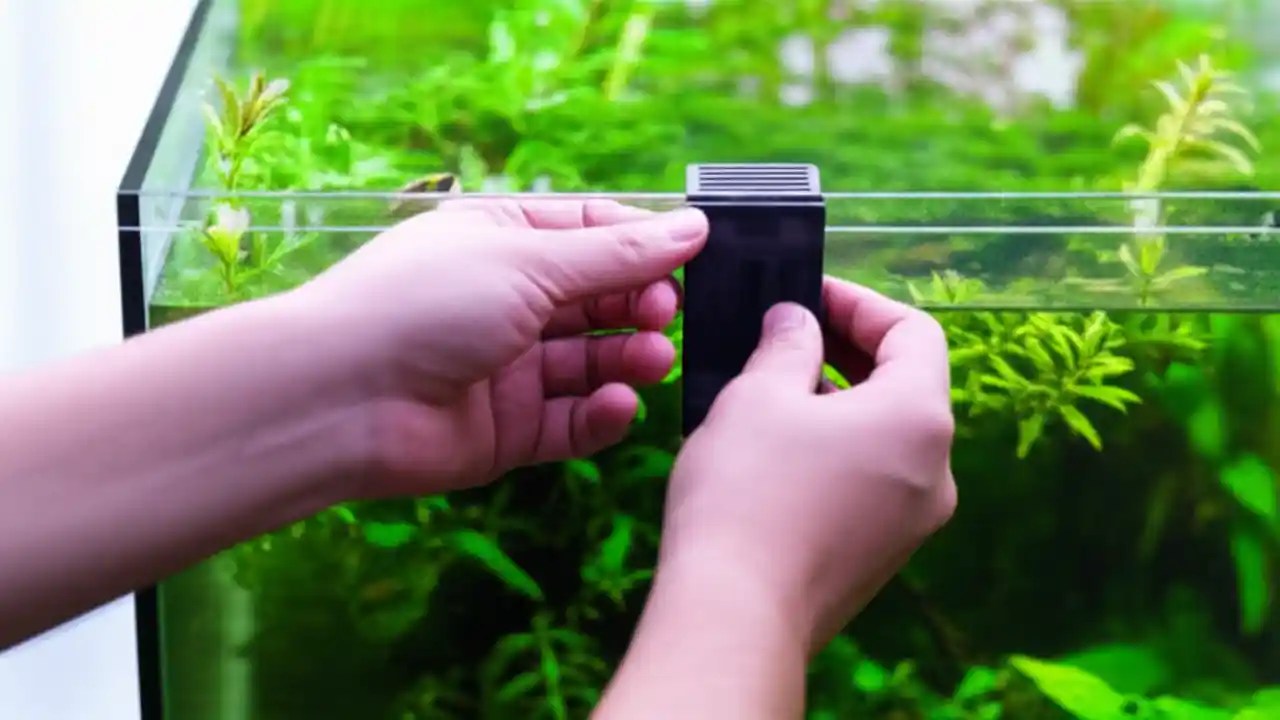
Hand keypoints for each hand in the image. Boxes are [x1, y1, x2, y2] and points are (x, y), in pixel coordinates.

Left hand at [289, 199, 707, 496]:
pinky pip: (572, 421)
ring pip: (591, 363)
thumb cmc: (423, 304)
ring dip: (629, 360)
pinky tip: (620, 404)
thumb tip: (692, 227)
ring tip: (653, 360)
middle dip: (639, 306)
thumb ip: (615, 255)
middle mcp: (506, 301)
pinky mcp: (509, 430)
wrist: (340, 397)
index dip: (642, 245)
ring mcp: (508, 368)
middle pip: (598, 301)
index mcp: (501, 239)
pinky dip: (602, 414)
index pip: (591, 234)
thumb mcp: (528, 261)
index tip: (693, 255)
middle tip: (667, 313)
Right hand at [657, 278, 956, 651]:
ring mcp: (911, 521)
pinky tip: (775, 449)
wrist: (734, 615)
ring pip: (884, 436)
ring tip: (769, 390)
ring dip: (836, 400)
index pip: (913, 332)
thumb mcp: (758, 395)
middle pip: (905, 384)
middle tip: (784, 333)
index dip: (858, 302)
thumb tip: (797, 320)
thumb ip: (787, 342)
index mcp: (919, 419)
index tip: (806, 293)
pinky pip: (869, 481)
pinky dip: (834, 450)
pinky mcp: (879, 556)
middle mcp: (934, 472)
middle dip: (844, 351)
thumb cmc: (747, 495)